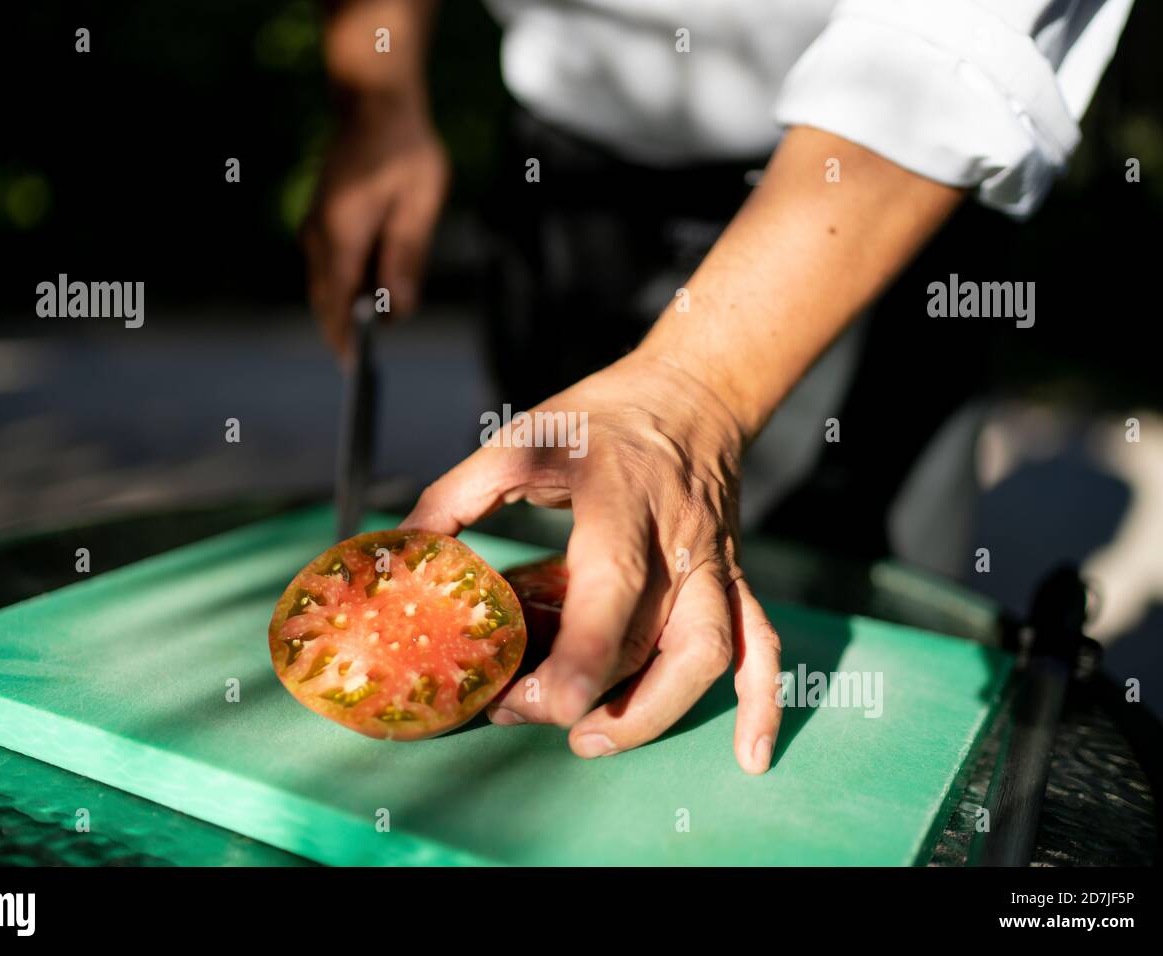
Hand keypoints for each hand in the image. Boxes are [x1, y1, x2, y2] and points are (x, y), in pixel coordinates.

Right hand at [301, 103, 448, 357]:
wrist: (374, 105)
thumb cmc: (405, 152)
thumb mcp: (419, 206)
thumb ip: (407, 259)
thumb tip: (395, 310)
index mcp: (342, 235)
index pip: (337, 302)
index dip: (344, 338)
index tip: (353, 368)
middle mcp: (319, 235)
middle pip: (324, 299)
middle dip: (342, 328)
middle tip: (360, 360)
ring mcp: (314, 226)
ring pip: (323, 284)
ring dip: (343, 306)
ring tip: (368, 325)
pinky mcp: (319, 220)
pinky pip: (326, 265)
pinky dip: (341, 284)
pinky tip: (366, 288)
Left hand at [400, 353, 783, 773]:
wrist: (688, 395)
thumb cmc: (597, 421)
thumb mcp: (518, 441)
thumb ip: (455, 496)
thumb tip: (400, 555)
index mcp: (621, 504)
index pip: (614, 587)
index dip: (586, 652)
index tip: (549, 703)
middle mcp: (677, 542)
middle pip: (660, 639)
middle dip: (602, 697)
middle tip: (531, 714)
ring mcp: (712, 565)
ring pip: (711, 653)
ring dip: (659, 711)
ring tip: (593, 740)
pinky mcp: (731, 580)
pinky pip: (760, 644)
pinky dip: (762, 703)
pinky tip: (749, 756)